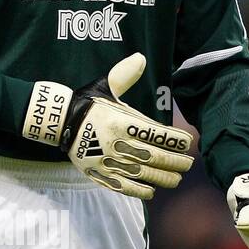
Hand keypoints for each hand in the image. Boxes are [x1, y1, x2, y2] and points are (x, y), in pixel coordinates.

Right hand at [23, 53, 192, 198]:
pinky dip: (139, 191)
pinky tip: (151, 191)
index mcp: (122, 121)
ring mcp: (108, 161)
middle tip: (188, 164)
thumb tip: (141, 57)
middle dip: (175, 162)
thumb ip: (125, 74)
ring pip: (142, 174)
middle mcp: (117, 143)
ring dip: (163, 178)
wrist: (60, 122)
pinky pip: (122, 187)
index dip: (176, 140)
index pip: (157, 133)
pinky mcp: (99, 174)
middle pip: (154, 157)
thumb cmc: (88, 104)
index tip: (187, 143)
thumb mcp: (106, 86)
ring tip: (176, 179)